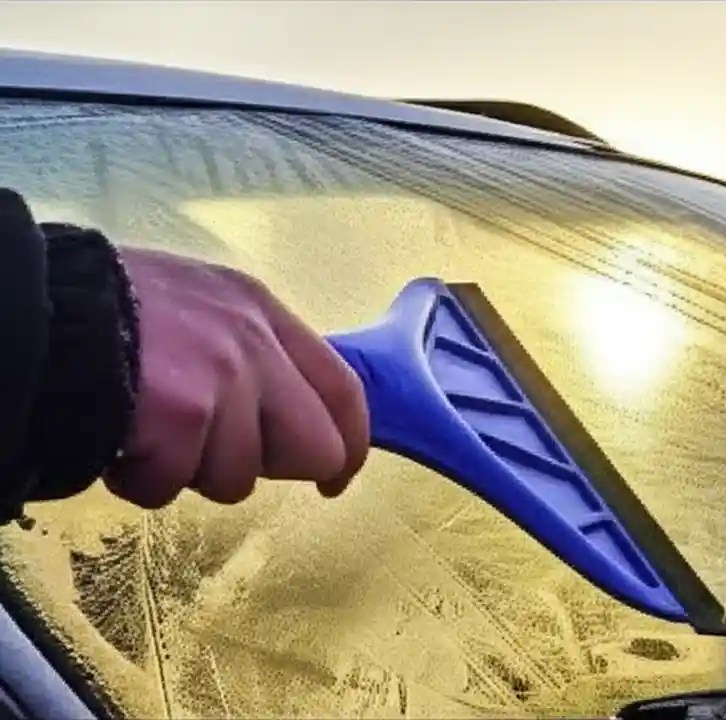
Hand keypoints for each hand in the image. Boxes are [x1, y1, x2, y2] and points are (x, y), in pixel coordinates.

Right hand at [105, 247, 369, 507]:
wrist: (39, 309)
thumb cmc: (110, 313)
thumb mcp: (200, 308)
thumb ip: (251, 355)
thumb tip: (289, 419)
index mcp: (263, 313)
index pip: (344, 390)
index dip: (348, 445)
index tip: (336, 478)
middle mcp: (255, 344)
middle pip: (312, 448)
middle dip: (264, 468)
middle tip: (209, 454)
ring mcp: (223, 381)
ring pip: (238, 480)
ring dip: (188, 473)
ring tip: (146, 432)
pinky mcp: (182, 417)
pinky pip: (175, 487)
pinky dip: (141, 481)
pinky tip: (118, 444)